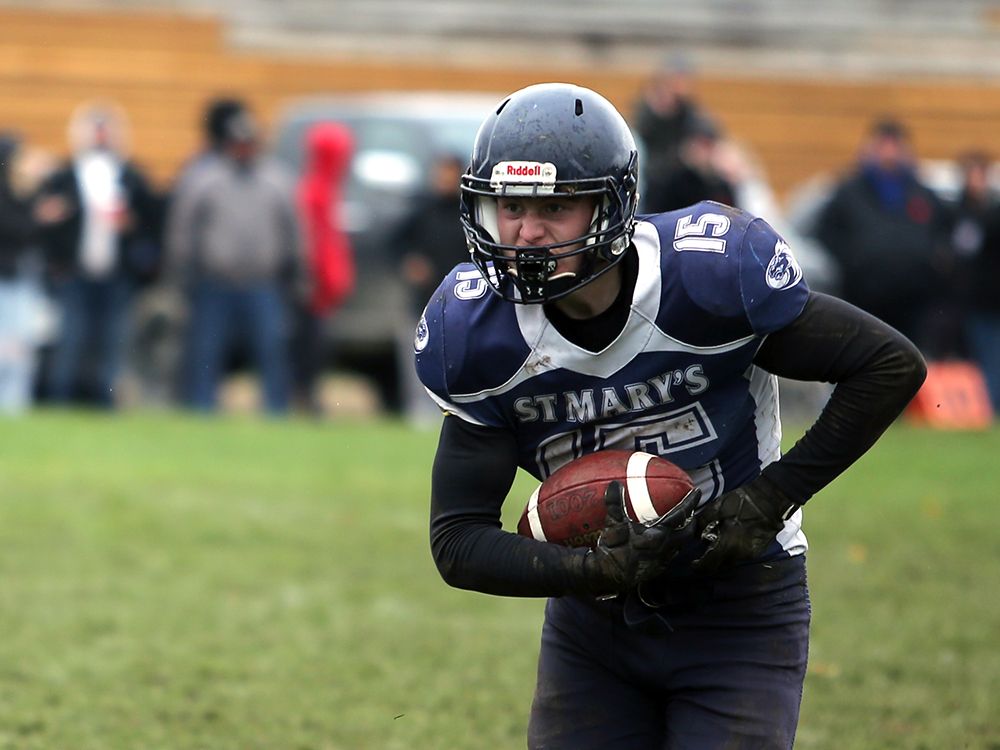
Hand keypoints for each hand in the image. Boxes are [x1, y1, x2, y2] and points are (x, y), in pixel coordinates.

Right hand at [583, 481, 700, 596]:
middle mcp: (665, 548)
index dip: (690, 503)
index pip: (680, 516)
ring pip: (681, 544)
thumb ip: (615, 502)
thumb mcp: (613, 523)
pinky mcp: (657, 568)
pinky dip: (673, 543)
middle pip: (688, 532)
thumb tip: (615, 484)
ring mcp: (663, 560)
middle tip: (691, 509)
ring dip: (683, 532)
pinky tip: (665, 540)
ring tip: (681, 523)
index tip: (697, 492)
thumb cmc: (612, 550)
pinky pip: (672, 553)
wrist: (607, 576)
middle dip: (692, 519)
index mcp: (659, 536)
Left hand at [692, 479, 797, 573]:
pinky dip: (731, 556)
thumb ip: (703, 521)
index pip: (709, 562)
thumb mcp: (717, 507)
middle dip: (708, 566)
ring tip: (713, 552)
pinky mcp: (756, 552)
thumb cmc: (741, 501)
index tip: (693, 564)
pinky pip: (739, 559)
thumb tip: (695, 535)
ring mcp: (749, 553)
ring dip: (720, 561)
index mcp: (727, 541)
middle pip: (719, 567)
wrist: (768, 500)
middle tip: (701, 561)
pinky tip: (727, 547)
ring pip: (730, 564)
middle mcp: (739, 552)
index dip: (699, 566)